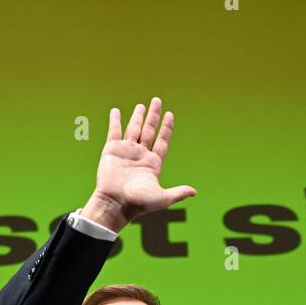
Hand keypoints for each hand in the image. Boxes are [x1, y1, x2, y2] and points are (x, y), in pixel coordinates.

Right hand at [80, 97, 195, 232]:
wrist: (115, 203)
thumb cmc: (138, 203)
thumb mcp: (162, 197)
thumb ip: (177, 192)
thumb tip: (194, 192)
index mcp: (152, 163)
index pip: (162, 141)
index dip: (166, 128)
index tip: (170, 115)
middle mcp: (140, 155)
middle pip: (149, 130)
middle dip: (153, 116)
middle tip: (157, 101)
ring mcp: (126, 151)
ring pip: (133, 129)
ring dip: (138, 117)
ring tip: (142, 105)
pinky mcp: (111, 150)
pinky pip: (114, 132)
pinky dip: (115, 121)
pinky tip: (116, 111)